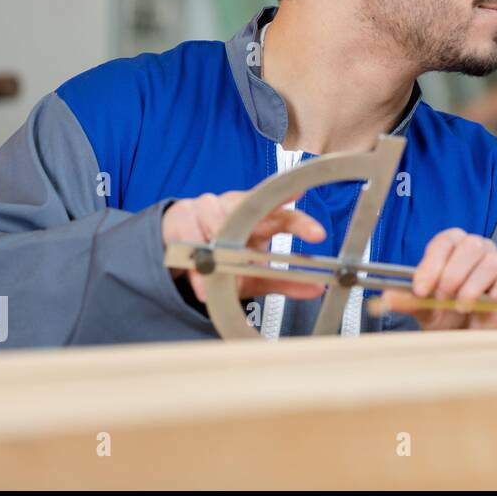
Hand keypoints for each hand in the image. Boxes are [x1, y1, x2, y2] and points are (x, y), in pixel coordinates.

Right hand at [163, 191, 326, 303]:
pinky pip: (190, 239)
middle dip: (252, 231)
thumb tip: (318, 289)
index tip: (318, 233)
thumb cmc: (222, 258)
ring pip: (219, 226)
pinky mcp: (182, 216)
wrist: (178, 251)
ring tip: (219, 273)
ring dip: (220, 252)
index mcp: (259, 217)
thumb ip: (285, 281)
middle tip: (263, 254)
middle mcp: (236, 205)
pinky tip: (200, 280)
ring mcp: (208, 206)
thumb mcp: (254, 275)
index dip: (300, 223)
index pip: (283, 215)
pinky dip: (197, 264)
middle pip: (254, 211)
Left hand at [376, 228, 496, 329]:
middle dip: (452, 276)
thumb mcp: (425, 311)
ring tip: (464, 306)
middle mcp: (479, 250)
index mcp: (454, 249)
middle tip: (444, 299)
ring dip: (473, 286)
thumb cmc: (451, 319)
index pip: (445, 241)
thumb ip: (409, 301)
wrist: (474, 338)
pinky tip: (493, 298)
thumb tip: (386, 297)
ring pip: (491, 260)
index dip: (432, 264)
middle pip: (469, 246)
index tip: (421, 289)